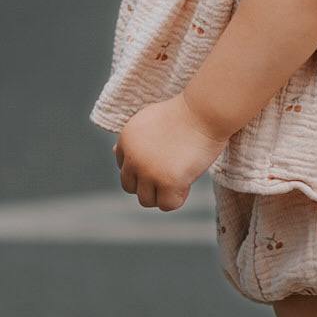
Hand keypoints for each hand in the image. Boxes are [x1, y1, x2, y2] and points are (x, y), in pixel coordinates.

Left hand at [114, 96, 222, 211]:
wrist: (204, 111)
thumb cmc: (183, 113)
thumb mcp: (150, 120)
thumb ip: (134, 139)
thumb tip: (112, 152)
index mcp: (125, 140)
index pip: (124, 168)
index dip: (143, 169)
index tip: (162, 161)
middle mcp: (132, 158)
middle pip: (130, 187)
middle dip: (148, 184)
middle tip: (170, 173)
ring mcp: (148, 172)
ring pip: (145, 200)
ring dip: (161, 194)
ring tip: (179, 179)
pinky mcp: (167, 182)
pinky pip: (167, 205)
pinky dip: (178, 198)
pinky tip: (187, 182)